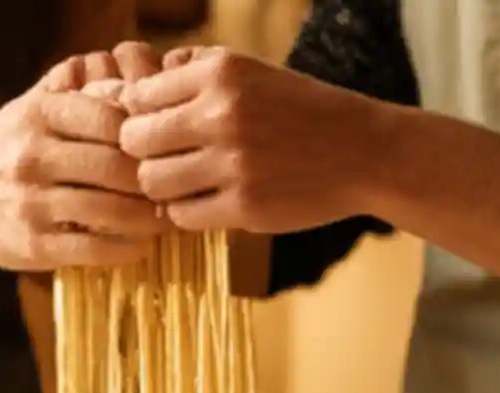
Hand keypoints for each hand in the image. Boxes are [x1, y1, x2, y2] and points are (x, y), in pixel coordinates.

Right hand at [0, 56, 170, 270]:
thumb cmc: (6, 150)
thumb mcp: (30, 109)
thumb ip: (78, 94)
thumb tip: (132, 86)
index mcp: (38, 116)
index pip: (110, 118)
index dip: (144, 137)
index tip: (162, 149)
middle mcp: (32, 157)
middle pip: (115, 167)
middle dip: (153, 181)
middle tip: (173, 189)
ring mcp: (31, 204)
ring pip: (110, 210)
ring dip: (148, 220)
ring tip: (164, 219)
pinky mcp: (33, 245)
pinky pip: (94, 249)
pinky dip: (126, 249)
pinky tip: (140, 246)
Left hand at [120, 48, 383, 233]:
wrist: (364, 152)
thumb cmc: (301, 110)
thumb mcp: (254, 71)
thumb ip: (196, 69)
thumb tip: (144, 82)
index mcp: (221, 73)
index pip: (139, 97)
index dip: (139, 116)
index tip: (156, 128)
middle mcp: (223, 113)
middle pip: (136, 142)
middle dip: (143, 154)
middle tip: (163, 160)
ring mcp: (234, 163)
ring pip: (153, 183)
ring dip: (162, 188)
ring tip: (184, 184)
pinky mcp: (245, 206)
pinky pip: (183, 216)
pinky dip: (188, 213)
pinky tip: (208, 202)